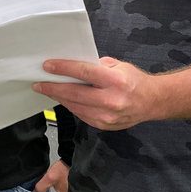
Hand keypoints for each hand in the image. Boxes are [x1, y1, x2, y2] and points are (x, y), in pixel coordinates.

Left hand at [33, 56, 158, 129]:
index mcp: (115, 81)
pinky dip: (70, 106)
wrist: (152, 102)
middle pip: (74, 93)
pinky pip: (81, 114)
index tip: (47, 66)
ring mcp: (107, 116)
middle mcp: (111, 100)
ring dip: (58, 98)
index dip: (63, 68)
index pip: (84, 72)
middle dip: (53, 87)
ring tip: (47, 90)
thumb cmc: (133, 81)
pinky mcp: (104, 125)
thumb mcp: (117, 65)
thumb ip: (95, 65)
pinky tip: (63, 99)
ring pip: (75, 106)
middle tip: (38, 83)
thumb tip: (72, 66)